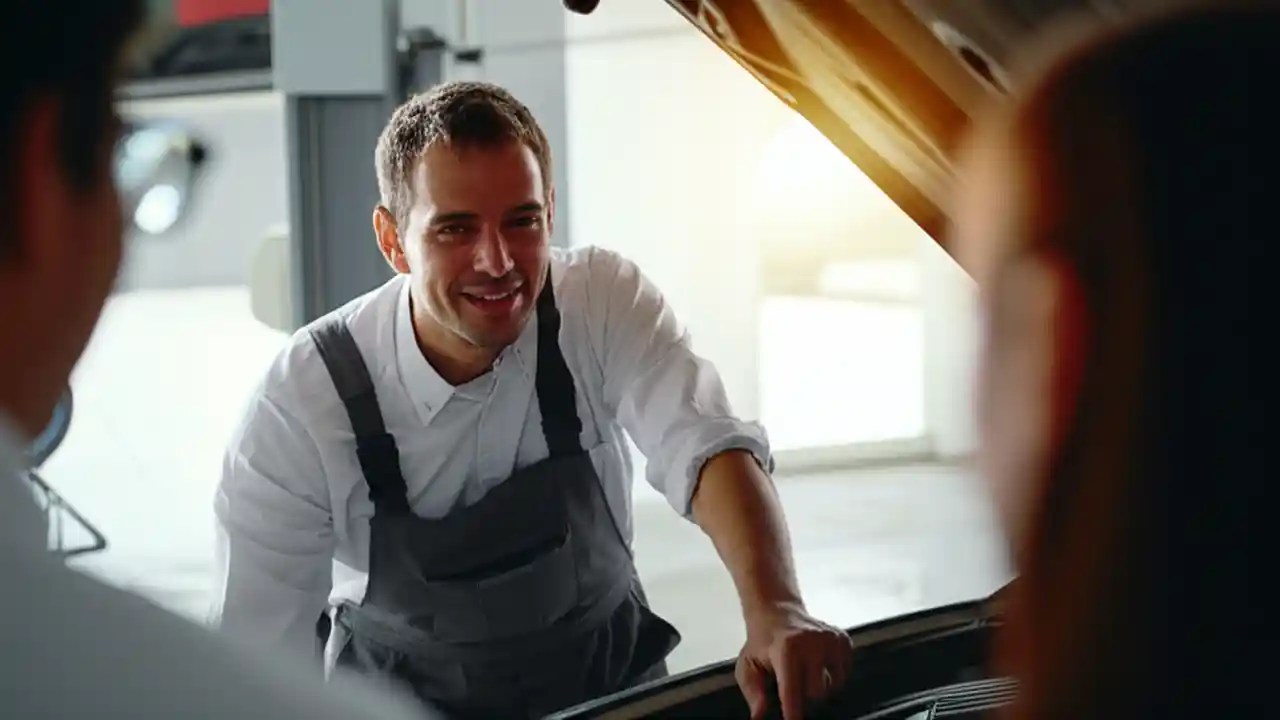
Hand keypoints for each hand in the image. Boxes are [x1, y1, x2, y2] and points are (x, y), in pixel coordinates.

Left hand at [735, 604, 853, 719]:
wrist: (778, 612)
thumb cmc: (762, 642)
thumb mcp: (748, 665)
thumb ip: (753, 691)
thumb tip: (759, 715)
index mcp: (786, 649)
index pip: (793, 692)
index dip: (793, 713)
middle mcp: (812, 642)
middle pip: (816, 693)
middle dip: (805, 695)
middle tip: (792, 681)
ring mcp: (831, 639)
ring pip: (833, 686)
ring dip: (820, 685)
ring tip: (804, 669)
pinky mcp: (843, 639)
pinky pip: (844, 674)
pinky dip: (833, 675)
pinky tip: (817, 662)